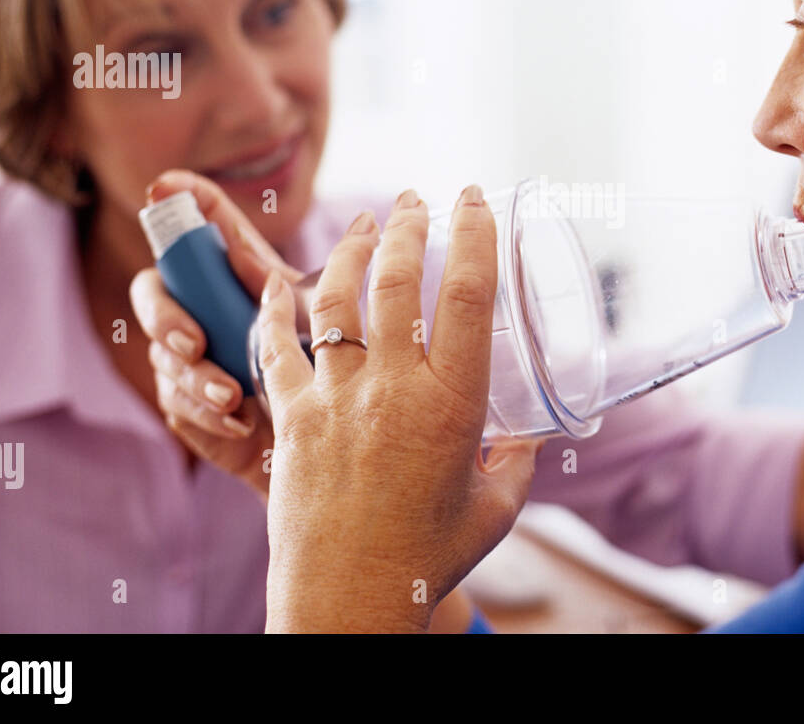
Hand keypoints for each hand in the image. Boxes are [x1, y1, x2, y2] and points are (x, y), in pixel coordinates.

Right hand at [129, 169, 302, 500]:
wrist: (340, 449)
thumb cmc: (334, 372)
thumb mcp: (324, 326)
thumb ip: (295, 293)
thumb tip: (299, 246)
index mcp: (236, 281)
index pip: (201, 232)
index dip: (181, 203)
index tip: (164, 184)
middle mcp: (203, 313)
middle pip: (156, 295)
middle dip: (166, 317)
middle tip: (196, 340)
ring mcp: (190, 363)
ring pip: (165, 359)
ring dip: (196, 377)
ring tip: (234, 396)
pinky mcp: (190, 410)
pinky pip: (178, 407)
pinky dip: (208, 416)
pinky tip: (240, 424)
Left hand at [256, 186, 538, 631]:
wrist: (348, 604)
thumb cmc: (429, 560)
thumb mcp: (496, 507)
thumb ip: (514, 462)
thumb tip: (526, 437)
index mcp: (452, 405)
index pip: (466, 295)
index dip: (473, 235)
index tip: (473, 200)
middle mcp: (391, 389)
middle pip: (396, 280)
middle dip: (407, 225)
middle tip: (414, 199)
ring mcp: (334, 399)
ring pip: (335, 300)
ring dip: (349, 250)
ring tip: (362, 223)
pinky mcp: (290, 420)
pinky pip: (276, 348)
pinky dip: (277, 310)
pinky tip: (282, 285)